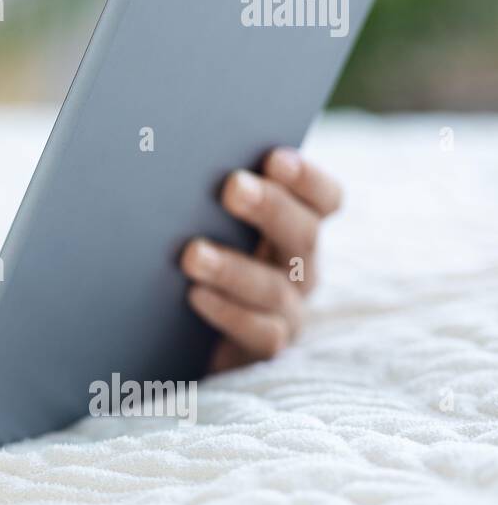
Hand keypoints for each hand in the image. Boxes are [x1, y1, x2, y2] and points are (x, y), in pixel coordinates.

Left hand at [180, 147, 341, 371]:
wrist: (186, 331)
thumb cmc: (203, 253)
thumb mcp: (214, 224)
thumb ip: (214, 196)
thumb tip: (180, 158)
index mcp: (297, 227)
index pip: (323, 200)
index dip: (306, 179)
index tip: (275, 158)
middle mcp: (301, 267)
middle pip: (304, 235)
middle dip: (270, 209)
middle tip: (233, 187)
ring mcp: (289, 310)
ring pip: (273, 288)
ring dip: (232, 267)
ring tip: (192, 253)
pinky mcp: (265, 346)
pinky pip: (259, 332)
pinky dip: (227, 312)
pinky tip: (195, 295)